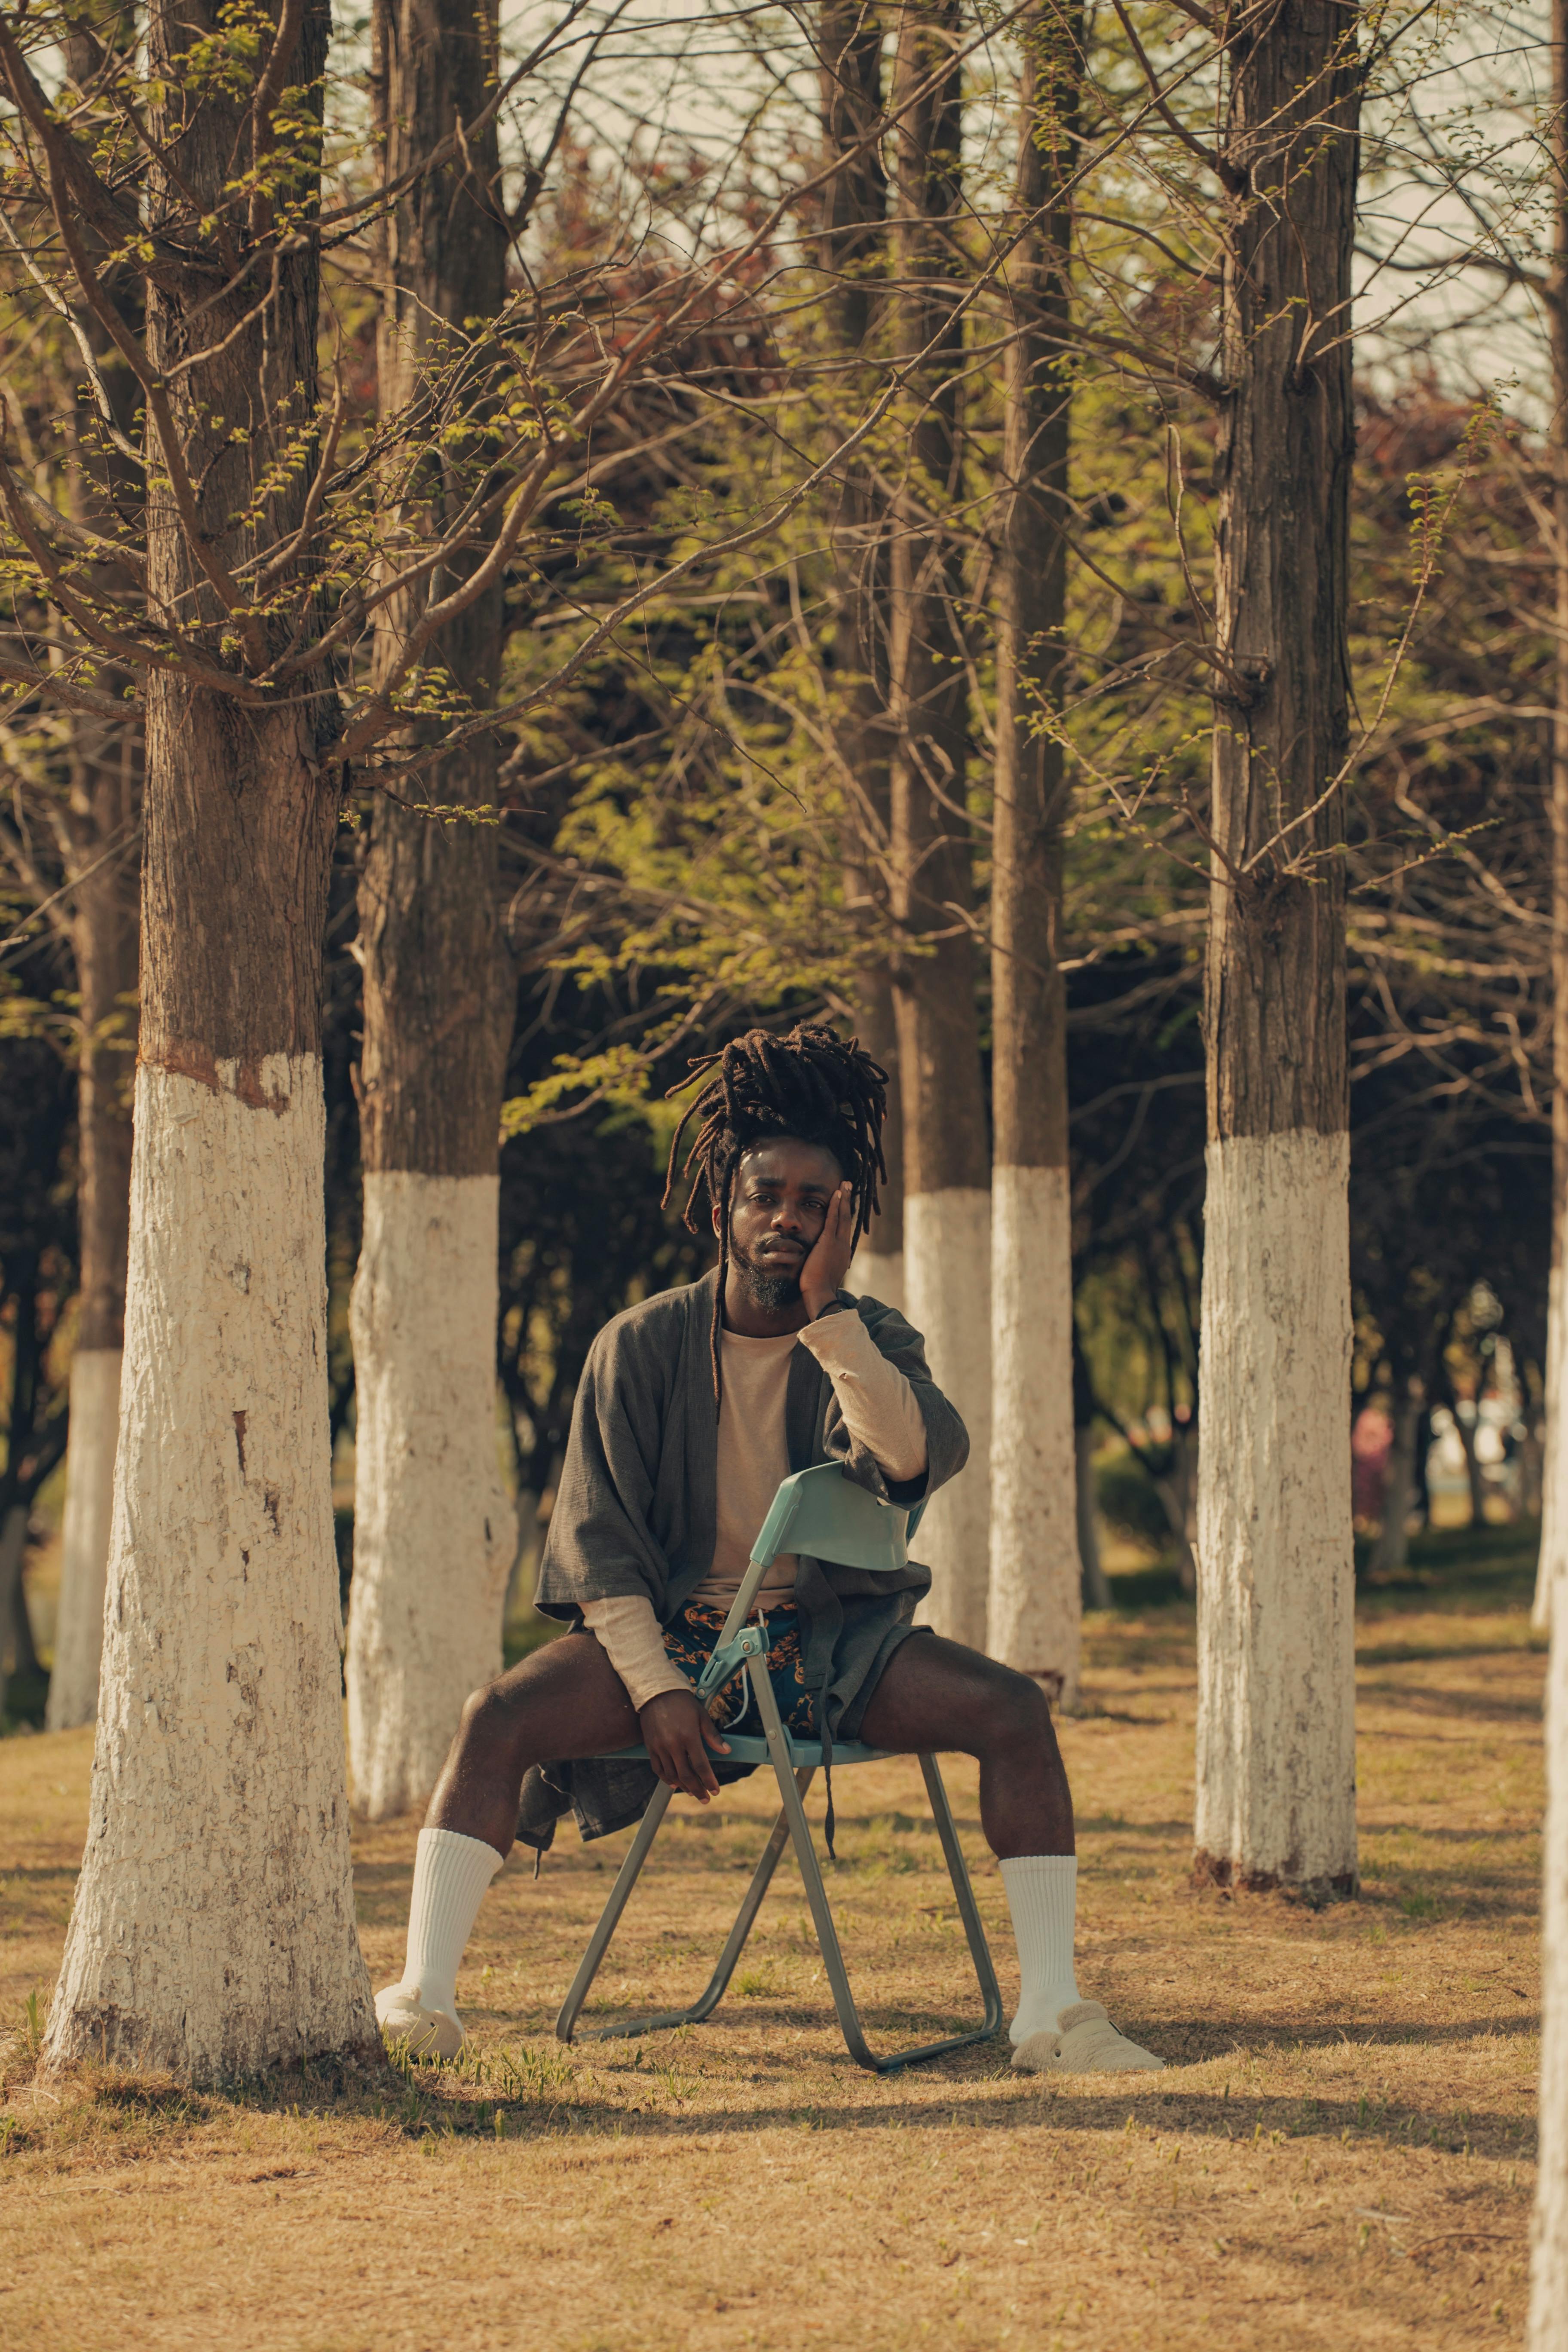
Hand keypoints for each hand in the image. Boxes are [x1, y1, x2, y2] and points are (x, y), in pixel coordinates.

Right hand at [639, 1690, 729, 1799]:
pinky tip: (674, 1783)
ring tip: (693, 1791)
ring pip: (672, 1774)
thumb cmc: (683, 1702)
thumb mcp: (701, 1715)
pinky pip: (658, 1769)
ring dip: (683, 1786)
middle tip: (705, 1798)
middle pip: (686, 1775)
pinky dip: (666, 1779)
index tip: (716, 1791)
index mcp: (689, 1736)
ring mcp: (660, 1746)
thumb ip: (713, 1735)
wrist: (656, 1692)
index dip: (709, 1780)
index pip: (701, 1765)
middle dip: (697, 1789)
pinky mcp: (650, 1746)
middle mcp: (673, 1744)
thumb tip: (726, 1751)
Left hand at [800, 1179, 854, 1318]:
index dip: (845, 1216)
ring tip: (845, 1184)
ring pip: (843, 1216)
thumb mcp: (825, 1274)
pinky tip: (836, 1193)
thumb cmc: (819, 1290)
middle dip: (848, 1202)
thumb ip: (824, 1266)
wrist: (820, 1295)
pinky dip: (836, 1205)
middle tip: (848, 1187)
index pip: (844, 1230)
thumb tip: (820, 1265)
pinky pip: (833, 1219)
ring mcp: (838, 1243)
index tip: (846, 1205)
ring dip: (843, 1199)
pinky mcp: (829, 1241)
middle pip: (847, 1219)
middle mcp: (844, 1246)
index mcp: (843, 1254)